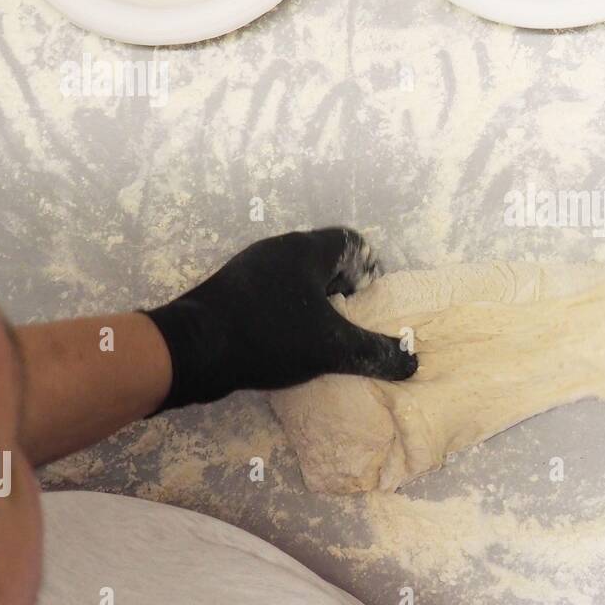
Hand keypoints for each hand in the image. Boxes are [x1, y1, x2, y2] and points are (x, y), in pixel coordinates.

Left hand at [145, 228, 416, 411]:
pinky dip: (288, 308)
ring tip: (324, 330)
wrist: (192, 350)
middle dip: (343, 283)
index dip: (369, 265)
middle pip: (322, 257)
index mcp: (305, 251)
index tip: (374, 294)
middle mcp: (278, 249)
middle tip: (354, 315)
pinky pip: (272, 290)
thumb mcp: (331, 348)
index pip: (350, 241)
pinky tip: (288, 337)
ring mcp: (250, 268)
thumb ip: (374, 352)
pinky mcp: (230, 290)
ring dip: (314, 297)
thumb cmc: (269, 336)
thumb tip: (413, 363)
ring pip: (295, 274)